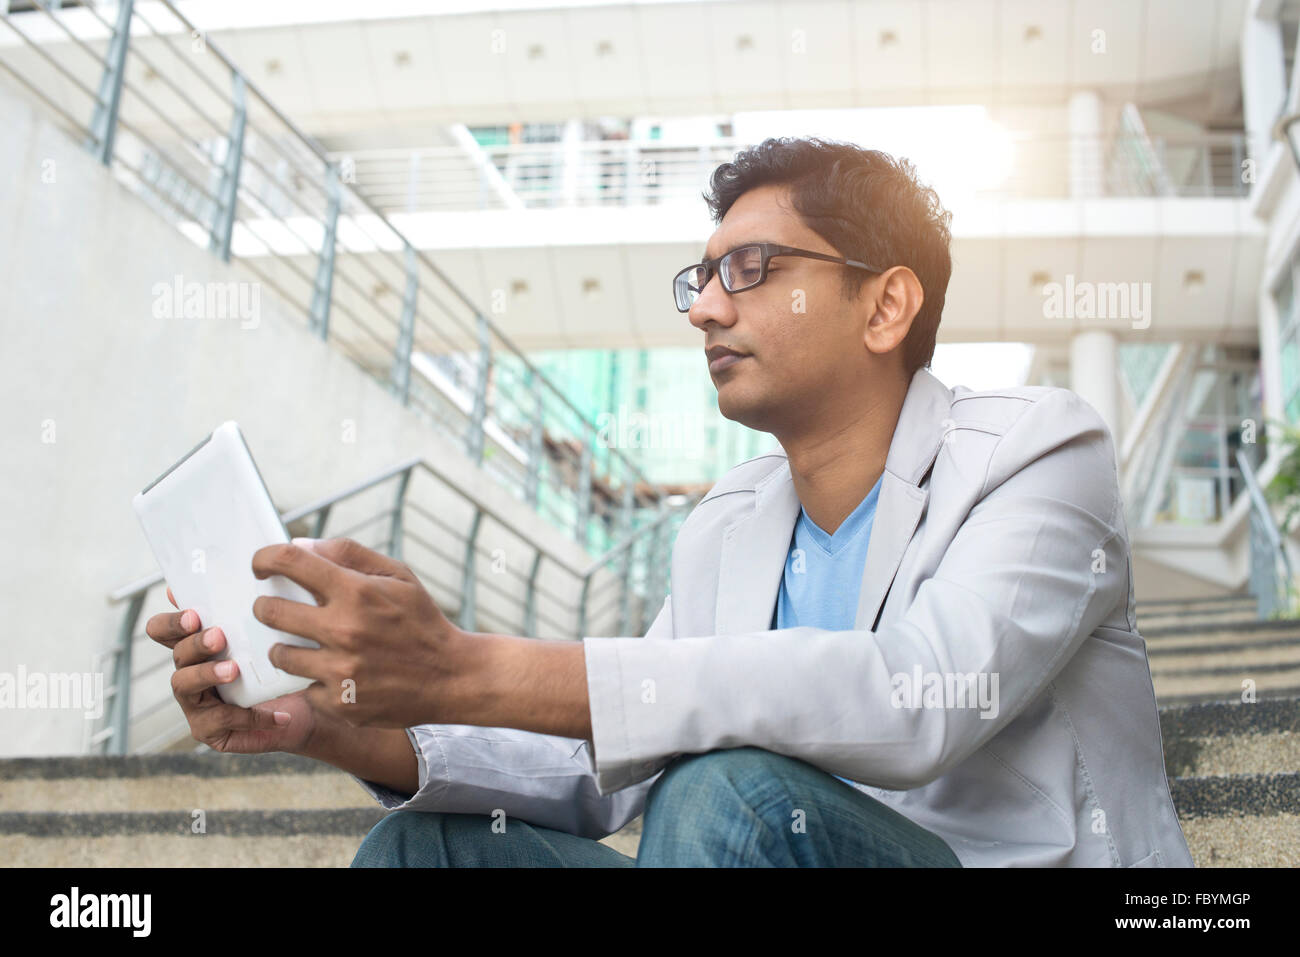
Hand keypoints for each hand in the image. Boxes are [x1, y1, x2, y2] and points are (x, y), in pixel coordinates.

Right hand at [144, 587, 321, 754]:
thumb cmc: (287, 660)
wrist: (312, 706)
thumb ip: (263, 601)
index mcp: (197, 643)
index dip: (171, 621)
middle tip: (218, 636)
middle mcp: (190, 670)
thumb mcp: (277, 629)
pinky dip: (249, 715)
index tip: (194, 613)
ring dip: (207, 674)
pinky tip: (277, 713)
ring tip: (233, 669)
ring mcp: (196, 702)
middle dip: (194, 643)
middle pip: (175, 653)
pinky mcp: (209, 730)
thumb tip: (269, 560)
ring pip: (184, 684)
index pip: (164, 629)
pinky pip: (219, 721)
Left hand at [250, 538, 476, 729]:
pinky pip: (304, 688)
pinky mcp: (340, 703)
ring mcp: (340, 670)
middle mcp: (344, 630)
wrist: (451, 676)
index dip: (265, 558)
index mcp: (357, 592)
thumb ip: (350, 554)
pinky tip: (332, 674)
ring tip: (302, 645)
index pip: (291, 562)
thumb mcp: (398, 576)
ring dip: (285, 646)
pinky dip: (314, 680)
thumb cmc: (421, 621)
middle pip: (270, 611)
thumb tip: (301, 546)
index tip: (261, 565)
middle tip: (273, 608)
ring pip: (280, 654)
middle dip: (265, 606)